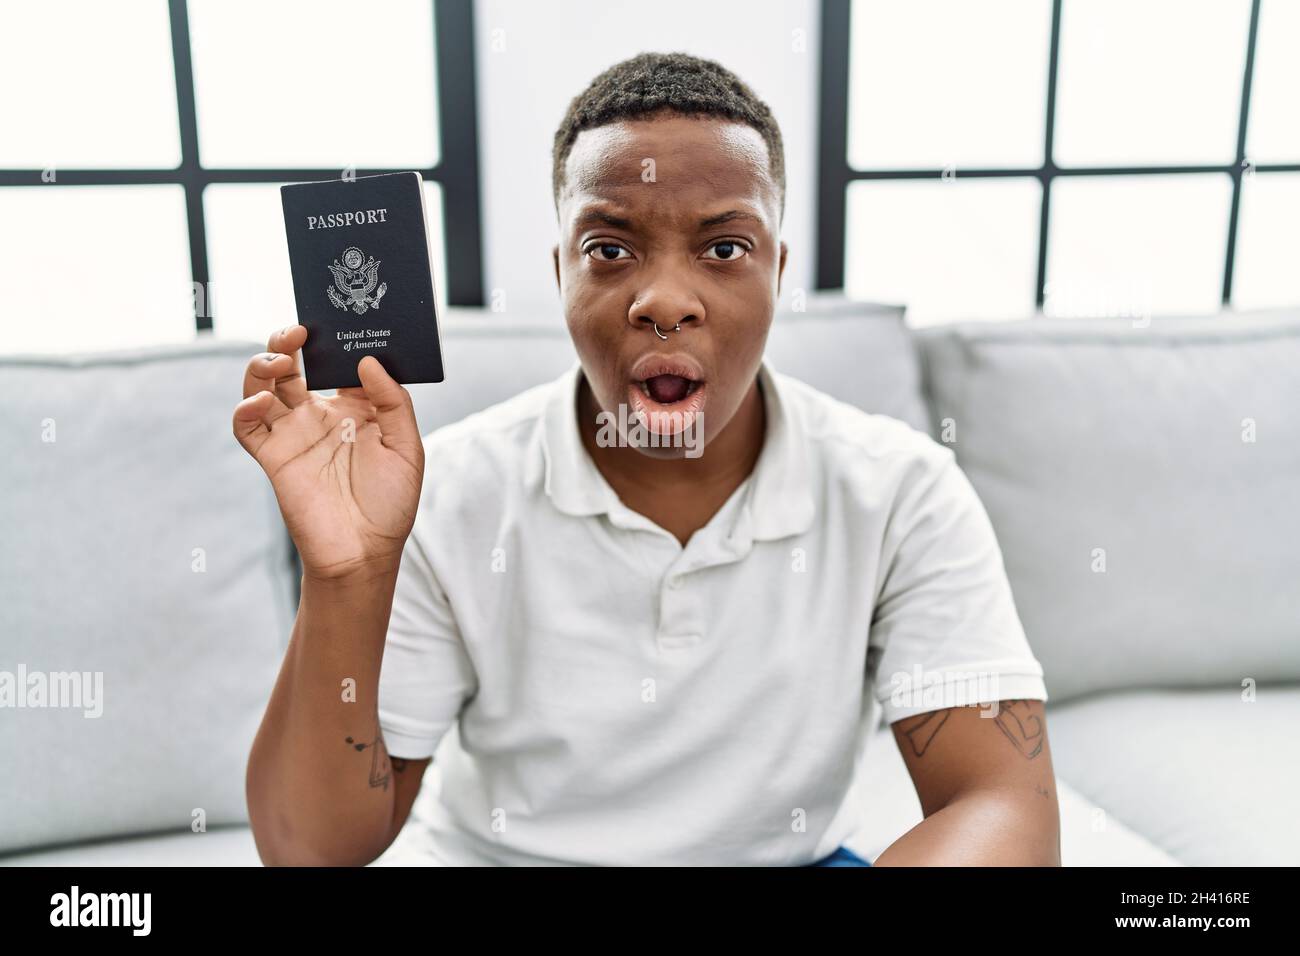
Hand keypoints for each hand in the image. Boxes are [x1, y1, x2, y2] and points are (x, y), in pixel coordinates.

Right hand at [232, 325, 424, 581]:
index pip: (337, 362)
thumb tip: (368, 362)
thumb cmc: (391, 503)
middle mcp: (319, 415)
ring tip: (278, 361)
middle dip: (288, 341)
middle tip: (298, 331)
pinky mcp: (272, 457)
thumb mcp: (407, 448)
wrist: (365, 553)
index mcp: (355, 408)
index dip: (335, 341)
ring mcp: (294, 434)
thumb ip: (393, 403)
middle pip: (293, 365)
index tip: (338, 323)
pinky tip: (262, 402)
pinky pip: (247, 426)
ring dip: (262, 365)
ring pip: (263, 386)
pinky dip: (245, 408)